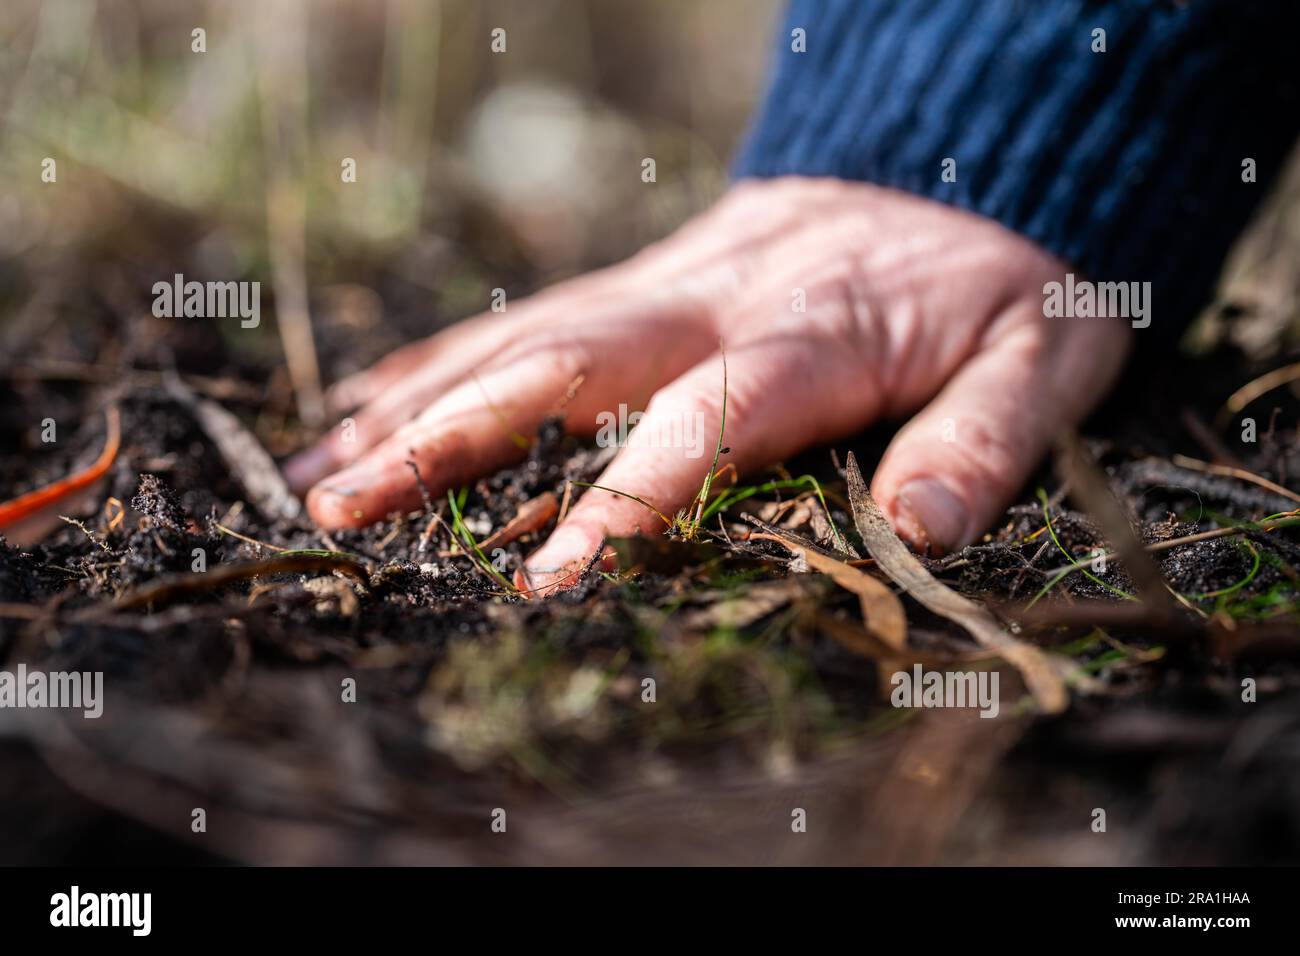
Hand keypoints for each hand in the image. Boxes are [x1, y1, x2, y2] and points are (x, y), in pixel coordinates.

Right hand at [285, 177, 1130, 592]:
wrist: (963, 162)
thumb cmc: (1003, 276)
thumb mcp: (1043, 356)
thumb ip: (983, 440)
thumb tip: (926, 534)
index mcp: (809, 334)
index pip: (702, 421)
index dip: (629, 500)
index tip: (553, 580)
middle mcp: (711, 304)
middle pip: (562, 367)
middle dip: (450, 440)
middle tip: (348, 508)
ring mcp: (666, 285)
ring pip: (522, 339)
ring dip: (417, 403)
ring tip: (323, 469)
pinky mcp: (647, 282)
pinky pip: (531, 317)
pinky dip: (445, 358)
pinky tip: (373, 396)